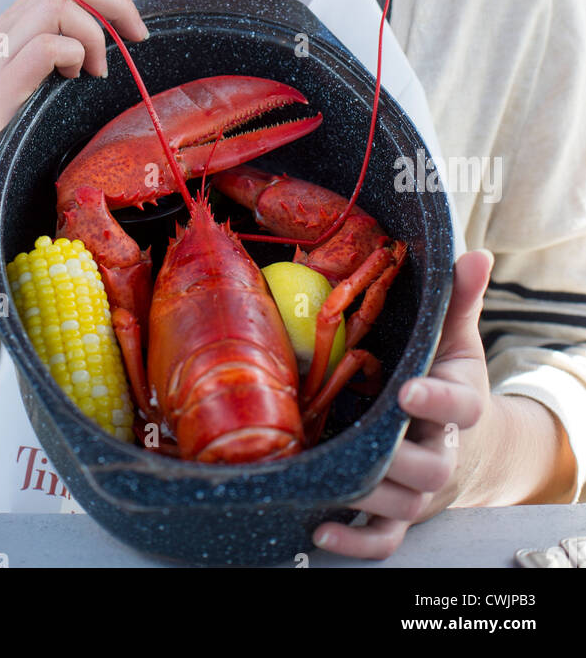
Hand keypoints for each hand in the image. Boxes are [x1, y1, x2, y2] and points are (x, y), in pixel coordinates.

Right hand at [0, 0, 148, 173]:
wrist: (4, 175)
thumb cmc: (44, 123)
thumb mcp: (64, 69)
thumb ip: (78, 34)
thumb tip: (123, 16)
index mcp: (16, 21)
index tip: (132, 25)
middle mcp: (1, 28)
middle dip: (109, 0)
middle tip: (132, 37)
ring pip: (56, 4)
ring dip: (91, 35)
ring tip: (95, 71)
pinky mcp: (2, 82)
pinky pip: (48, 46)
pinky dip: (75, 57)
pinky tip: (75, 81)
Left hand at [311, 248, 494, 559]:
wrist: (463, 443)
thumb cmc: (448, 379)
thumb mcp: (457, 338)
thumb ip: (458, 299)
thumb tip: (474, 253)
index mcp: (457, 403)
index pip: (456, 405)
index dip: (433, 400)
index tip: (406, 390)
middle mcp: (441, 450)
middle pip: (430, 465)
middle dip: (398, 456)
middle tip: (362, 441)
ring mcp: (420, 488)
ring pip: (402, 503)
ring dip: (368, 494)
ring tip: (331, 479)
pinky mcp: (400, 512)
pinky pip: (382, 538)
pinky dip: (354, 541)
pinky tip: (320, 529)